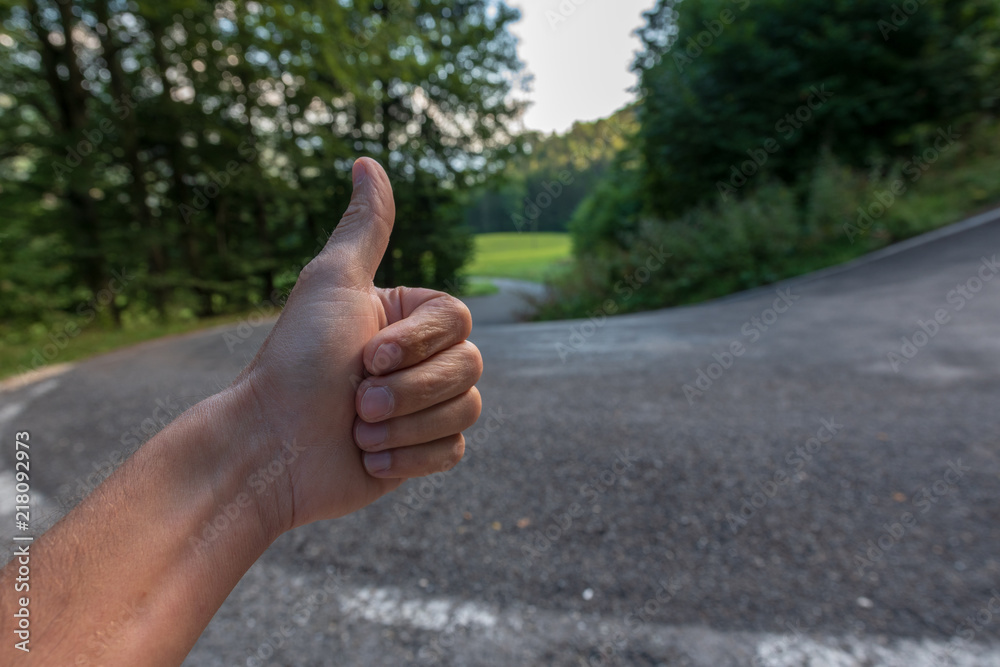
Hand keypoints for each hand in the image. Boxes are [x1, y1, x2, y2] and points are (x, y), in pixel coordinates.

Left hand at [230, 158, 481, 531]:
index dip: (419, 344)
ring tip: (357, 430)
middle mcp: (418, 359)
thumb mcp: (333, 283)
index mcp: (404, 317)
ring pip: (467, 409)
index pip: (459, 320)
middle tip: (357, 401)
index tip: (367, 355)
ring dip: (405, 425)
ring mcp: (421, 407)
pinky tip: (367, 456)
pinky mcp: (420, 452)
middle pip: (470, 366)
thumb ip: (365, 228)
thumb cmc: (298, 362)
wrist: (272, 449)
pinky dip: (409, 456)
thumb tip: (367, 161)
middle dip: (409, 390)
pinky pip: (454, 450)